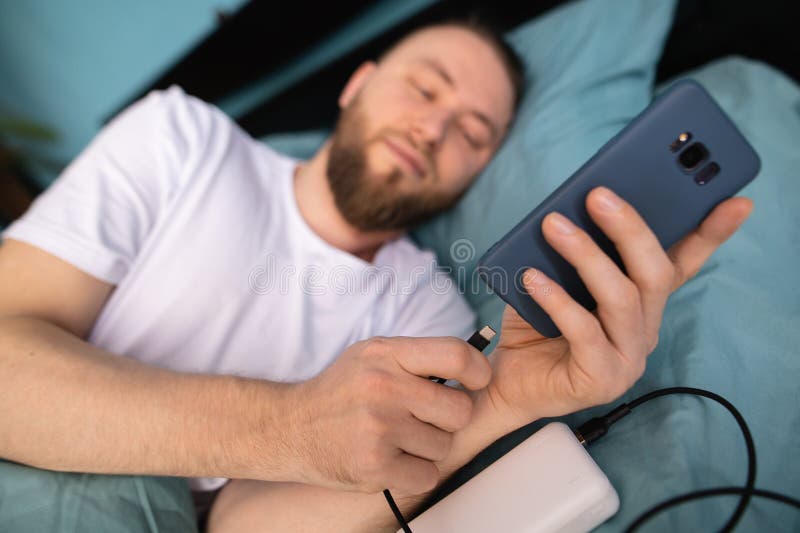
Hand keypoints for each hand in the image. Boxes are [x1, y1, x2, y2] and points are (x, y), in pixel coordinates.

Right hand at [286, 336, 490, 494]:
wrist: (291, 427)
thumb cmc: (342, 392)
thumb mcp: (373, 355)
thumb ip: (417, 357)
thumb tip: (472, 366)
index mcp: (387, 354)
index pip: (456, 356)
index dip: (478, 372)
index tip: (476, 381)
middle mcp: (383, 388)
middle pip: (460, 410)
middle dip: (449, 419)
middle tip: (425, 418)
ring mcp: (378, 429)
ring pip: (444, 446)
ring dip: (428, 448)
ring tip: (398, 437)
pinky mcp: (374, 467)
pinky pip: (427, 476)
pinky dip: (414, 473)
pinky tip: (391, 459)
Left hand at [480, 186, 752, 430]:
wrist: (506, 380)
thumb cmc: (534, 325)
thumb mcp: (557, 279)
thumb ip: (576, 254)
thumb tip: (572, 208)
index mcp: (642, 303)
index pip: (682, 264)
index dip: (711, 234)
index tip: (736, 202)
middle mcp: (644, 330)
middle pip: (654, 274)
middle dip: (630, 229)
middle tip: (598, 195)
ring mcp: (627, 358)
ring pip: (622, 298)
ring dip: (587, 256)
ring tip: (553, 226)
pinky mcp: (601, 380)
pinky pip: (584, 332)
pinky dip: (557, 300)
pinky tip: (532, 278)